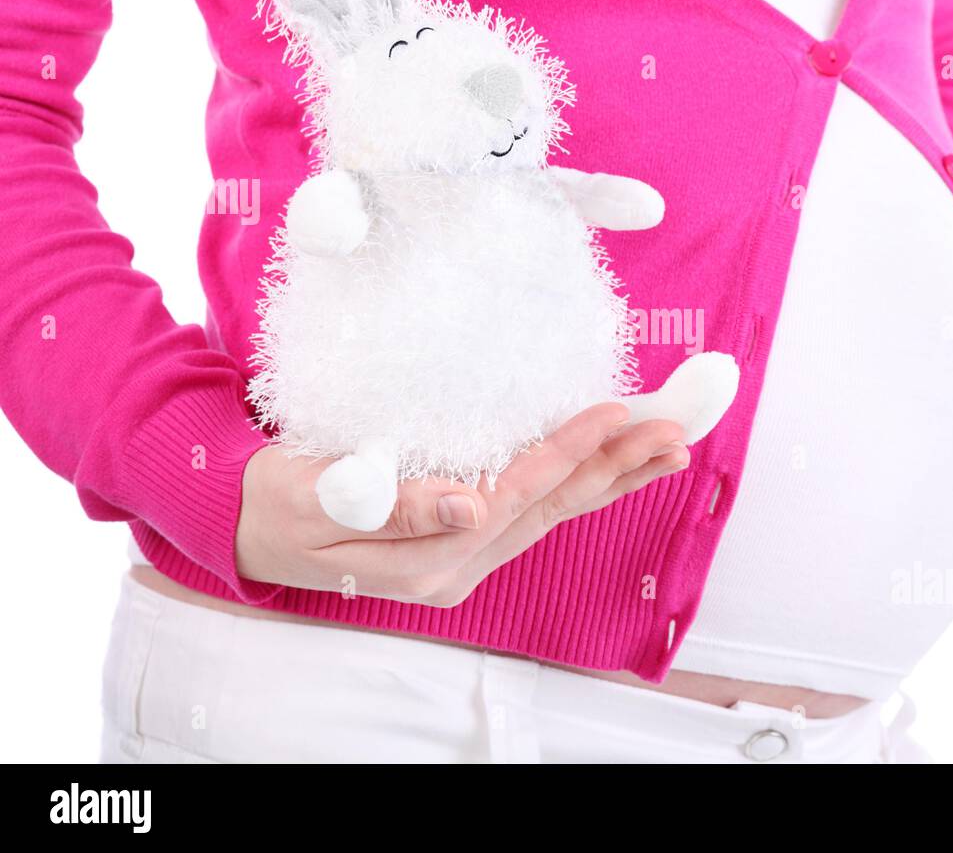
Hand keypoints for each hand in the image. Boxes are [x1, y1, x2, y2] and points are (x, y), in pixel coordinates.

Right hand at [234, 403, 686, 605]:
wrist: (253, 528)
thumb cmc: (280, 503)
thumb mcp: (319, 499)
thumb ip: (395, 505)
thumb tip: (472, 507)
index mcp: (428, 560)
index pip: (516, 495)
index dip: (567, 452)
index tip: (613, 412)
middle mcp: (459, 566)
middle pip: (553, 510)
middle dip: (616, 467)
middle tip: (674, 432)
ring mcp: (466, 557)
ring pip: (553, 513)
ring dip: (611, 478)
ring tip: (665, 446)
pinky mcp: (465, 541)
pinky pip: (535, 511)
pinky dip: (578, 484)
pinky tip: (611, 467)